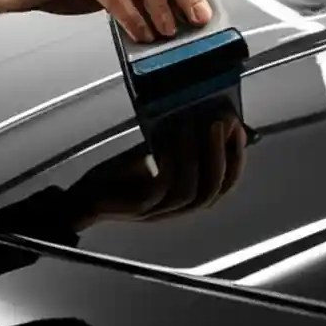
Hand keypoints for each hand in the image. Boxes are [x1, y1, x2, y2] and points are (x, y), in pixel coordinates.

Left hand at [66, 108, 246, 229]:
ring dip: (195, 156)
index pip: (224, 185)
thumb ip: (179, 143)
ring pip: (189, 190)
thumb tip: (202, 113)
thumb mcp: (156, 155)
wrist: (87, 197)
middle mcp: (179, 210)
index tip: (237, 129)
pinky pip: (162, 189)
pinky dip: (170, 163)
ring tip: (192, 124)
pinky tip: (168, 139)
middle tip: (219, 122)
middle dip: (220, 155)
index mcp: (188, 199)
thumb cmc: (122, 175)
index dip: (235, 159)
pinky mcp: (139, 209)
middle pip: (211, 190)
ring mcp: (160, 212)